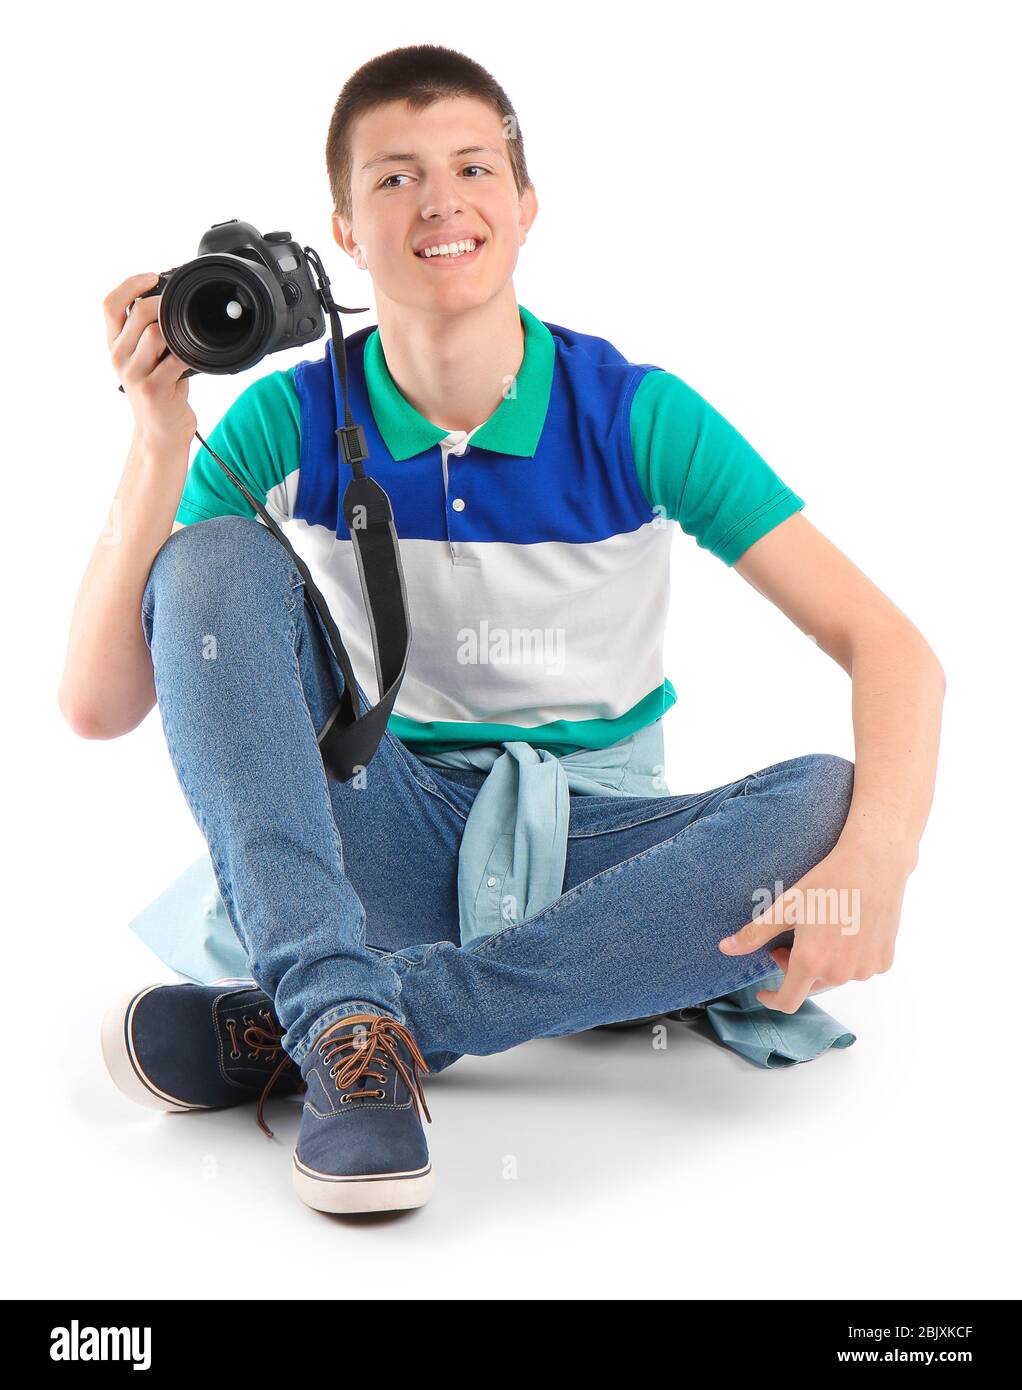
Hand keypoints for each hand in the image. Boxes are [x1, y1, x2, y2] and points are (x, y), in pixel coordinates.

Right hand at [104, 272, 196, 449]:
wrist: (161, 433)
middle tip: (180, 310)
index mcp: (115, 344)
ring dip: (177, 331)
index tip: (152, 276)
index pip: (110, 304)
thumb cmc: (161, 391)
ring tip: (187, 339)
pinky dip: (190, 355)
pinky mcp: (152, 388)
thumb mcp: (148, 359)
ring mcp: (133, 373)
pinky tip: (197, 358)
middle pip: (138, 313)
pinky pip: (175, 360)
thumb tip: (171, 303)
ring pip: (155, 333)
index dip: (130, 284)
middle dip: (163, 305)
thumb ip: (150, 333)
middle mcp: (119, 357)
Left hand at [717, 838, 911, 1012]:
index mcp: (811, 963)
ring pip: (834, 977)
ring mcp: (865, 969)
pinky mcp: (883, 961)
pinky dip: (847, 957)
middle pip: (810, 986)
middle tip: (788, 941)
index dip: (773, 999)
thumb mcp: (786, 906)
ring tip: (818, 932)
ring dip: (821, 964)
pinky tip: (845, 931)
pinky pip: (858, 968)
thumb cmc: (827, 881)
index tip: (764, 991)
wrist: (873, 863)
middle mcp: (840, 973)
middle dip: (794, 970)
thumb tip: (724, 949)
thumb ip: (755, 933)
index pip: (788, 1001)